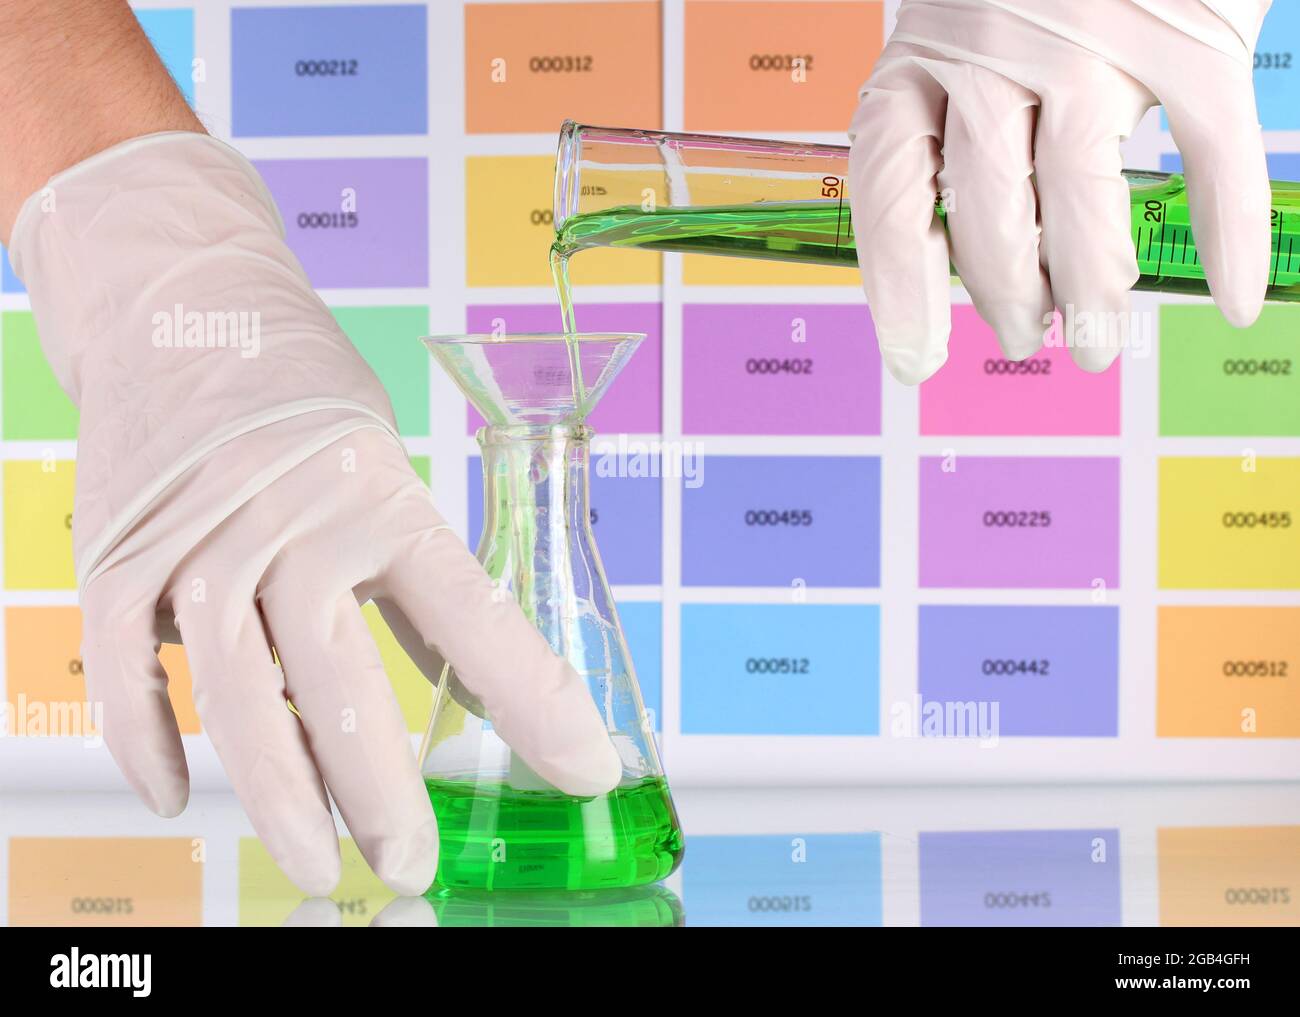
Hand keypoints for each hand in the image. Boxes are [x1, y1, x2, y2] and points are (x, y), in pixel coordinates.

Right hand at [8, 132, 620, 895]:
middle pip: (340, 674)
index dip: (535, 701)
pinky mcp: (120, 553)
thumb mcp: (384, 471)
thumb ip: (416, 589)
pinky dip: (146, 738)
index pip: (474, 617)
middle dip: (379, 789)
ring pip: (236, 689)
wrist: (179, 304)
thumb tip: (474, 697)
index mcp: (381, 496)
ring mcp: (198, 537)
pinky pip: (126, 665)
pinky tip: (179, 795)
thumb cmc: (300, 396)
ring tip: (316, 863)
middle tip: (412, 865)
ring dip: (278, 791)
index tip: (587, 769)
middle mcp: (293, 517)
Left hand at [849, 0, 1271, 382]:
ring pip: (1083, 205)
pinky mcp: (1189, 36)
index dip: (899, 292)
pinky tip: (1232, 297)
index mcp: (921, 61)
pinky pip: (1212, 155)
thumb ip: (949, 127)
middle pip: (991, 218)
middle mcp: (992, 54)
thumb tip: (972, 259)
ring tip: (1095, 349)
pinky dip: (1227, 235)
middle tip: (1026, 341)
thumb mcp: (955, 35)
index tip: (916, 362)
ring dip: (1090, 297)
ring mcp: (1092, 43)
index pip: (892, 197)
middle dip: (1005, 301)